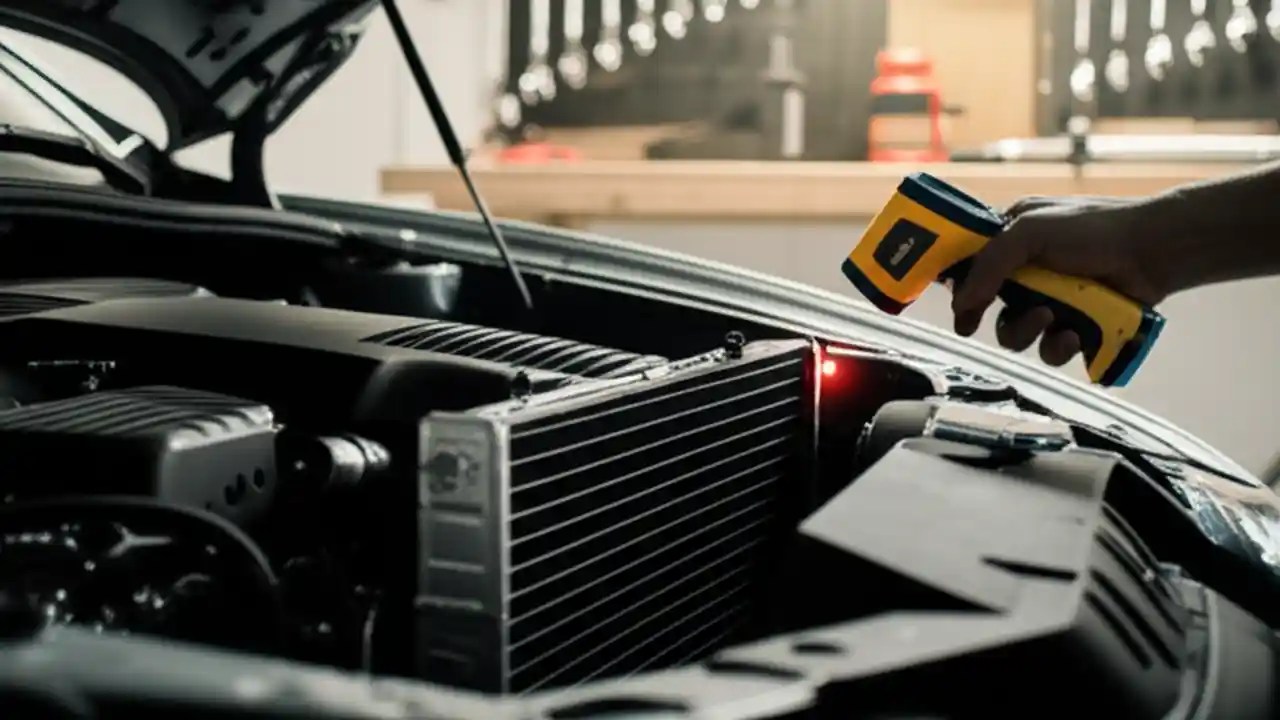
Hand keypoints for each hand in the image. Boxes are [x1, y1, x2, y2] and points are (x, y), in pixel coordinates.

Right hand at [951, 196, 1166, 367]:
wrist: (1154, 250)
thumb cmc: (1092, 229)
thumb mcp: (1030, 231)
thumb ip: (989, 264)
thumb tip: (960, 303)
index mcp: (1013, 241)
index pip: (974, 269)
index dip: (962, 292)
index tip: (961, 314)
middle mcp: (1030, 273)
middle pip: (992, 310)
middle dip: (997, 319)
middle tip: (992, 323)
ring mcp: (1054, 300)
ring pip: (1020, 334)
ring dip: (1027, 332)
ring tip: (1050, 319)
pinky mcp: (1078, 325)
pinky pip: (1052, 349)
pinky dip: (1059, 345)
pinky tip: (1075, 334)